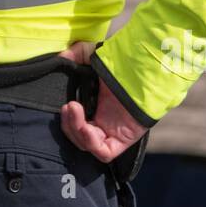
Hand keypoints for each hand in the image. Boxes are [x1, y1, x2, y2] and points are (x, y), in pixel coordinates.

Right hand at [59, 41, 144, 163]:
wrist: (143, 69)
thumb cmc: (122, 63)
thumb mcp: (94, 54)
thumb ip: (76, 54)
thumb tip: (62, 57)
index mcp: (97, 108)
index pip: (76, 124)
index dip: (67, 119)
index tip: (64, 104)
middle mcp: (105, 122)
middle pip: (79, 136)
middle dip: (68, 124)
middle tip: (67, 106)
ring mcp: (114, 132)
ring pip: (87, 145)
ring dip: (75, 130)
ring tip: (72, 109)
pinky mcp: (124, 139)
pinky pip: (104, 152)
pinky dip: (91, 143)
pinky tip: (85, 127)